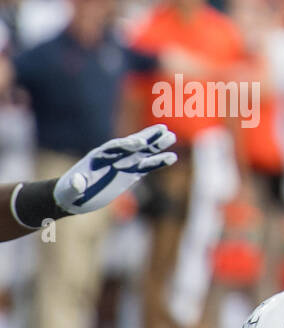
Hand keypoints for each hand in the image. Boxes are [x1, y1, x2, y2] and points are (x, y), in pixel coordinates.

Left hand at [55, 124, 176, 214]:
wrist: (74, 198)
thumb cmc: (68, 194)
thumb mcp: (68, 191)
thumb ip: (73, 185)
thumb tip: (78, 180)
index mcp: (98, 157)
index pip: (115, 147)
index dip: (127, 144)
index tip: (140, 142)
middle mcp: (113, 158)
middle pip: (132, 144)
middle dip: (147, 137)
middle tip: (163, 129)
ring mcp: (122, 165)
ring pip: (142, 153)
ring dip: (156, 145)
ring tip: (171, 137)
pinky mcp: (129, 174)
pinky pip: (146, 167)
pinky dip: (158, 162)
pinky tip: (171, 157)